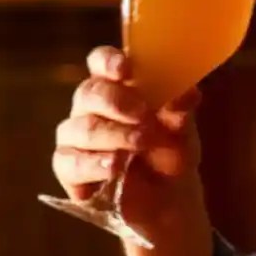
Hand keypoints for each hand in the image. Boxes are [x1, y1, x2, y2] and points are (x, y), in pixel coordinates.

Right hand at [51, 46, 202, 207]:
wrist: (168, 195)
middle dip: (116, 102)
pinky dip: (94, 165)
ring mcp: (75, 136)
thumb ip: (181, 109)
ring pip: (82, 128)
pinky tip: (114, 168)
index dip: (107, 61)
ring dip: (114, 136)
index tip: (124, 69)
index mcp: (117, 84)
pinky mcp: (69, 168)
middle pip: (89, 92)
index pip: (100, 61)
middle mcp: (91, 106)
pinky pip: (69, 162)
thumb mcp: (182, 128)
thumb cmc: (170, 148)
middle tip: (143, 116)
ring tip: (141, 144)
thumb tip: (187, 93)